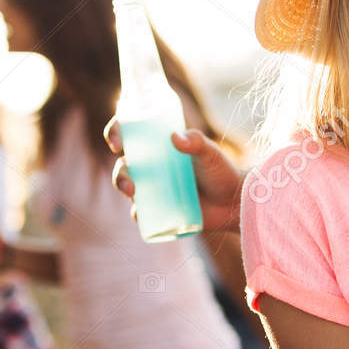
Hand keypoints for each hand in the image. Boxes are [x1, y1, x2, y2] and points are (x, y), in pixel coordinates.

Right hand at [105, 116, 243, 234]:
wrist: (232, 201)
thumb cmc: (221, 171)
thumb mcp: (209, 153)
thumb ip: (196, 142)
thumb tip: (175, 137)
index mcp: (158, 145)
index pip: (130, 134)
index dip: (116, 133)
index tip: (116, 141)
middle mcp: (151, 166)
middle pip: (124, 165)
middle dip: (120, 172)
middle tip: (129, 181)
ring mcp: (154, 189)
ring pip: (128, 187)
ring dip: (123, 188)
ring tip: (132, 192)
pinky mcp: (159, 210)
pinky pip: (140, 213)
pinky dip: (138, 214)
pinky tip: (140, 214)